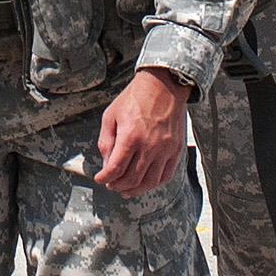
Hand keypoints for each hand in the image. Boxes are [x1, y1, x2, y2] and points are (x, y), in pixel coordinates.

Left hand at [93, 67, 188, 194]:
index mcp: (130, 137)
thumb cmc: (135, 98)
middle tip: (111, 184)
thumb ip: (106, 141)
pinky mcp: (176, 150)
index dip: (104, 178)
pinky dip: (154, 184)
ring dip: (135, 190)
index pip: (115, 169)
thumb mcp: (111, 115)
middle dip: (117, 185)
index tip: (100, 179)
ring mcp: (165, 150)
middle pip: (131, 179)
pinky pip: (166, 176)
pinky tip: (145, 183)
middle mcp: (149, 146)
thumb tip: (106, 163)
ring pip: (149, 182)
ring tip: (126, 190)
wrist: (164, 85)